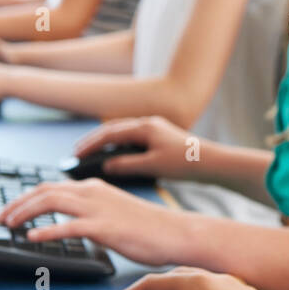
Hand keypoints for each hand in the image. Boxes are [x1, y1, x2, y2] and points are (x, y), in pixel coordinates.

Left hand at [0, 178, 189, 266]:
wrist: (175, 232)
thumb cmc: (150, 227)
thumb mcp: (114, 211)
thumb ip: (91, 212)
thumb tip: (71, 222)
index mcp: (94, 187)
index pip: (50, 186)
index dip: (26, 197)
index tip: (11, 210)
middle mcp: (93, 192)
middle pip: (44, 190)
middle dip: (17, 203)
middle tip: (1, 217)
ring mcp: (98, 208)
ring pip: (50, 202)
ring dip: (24, 213)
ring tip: (8, 225)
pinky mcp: (104, 227)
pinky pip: (68, 227)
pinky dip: (46, 231)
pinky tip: (32, 238)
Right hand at [71, 115, 206, 178]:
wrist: (213, 162)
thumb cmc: (185, 163)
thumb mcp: (152, 165)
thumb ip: (127, 165)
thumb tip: (106, 165)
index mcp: (144, 127)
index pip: (110, 133)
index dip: (90, 144)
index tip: (75, 154)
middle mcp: (149, 124)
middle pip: (114, 130)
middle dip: (95, 141)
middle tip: (77, 153)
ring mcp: (156, 129)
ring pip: (124, 134)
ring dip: (107, 144)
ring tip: (92, 156)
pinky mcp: (161, 138)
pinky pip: (134, 140)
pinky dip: (121, 147)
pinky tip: (116, 159)